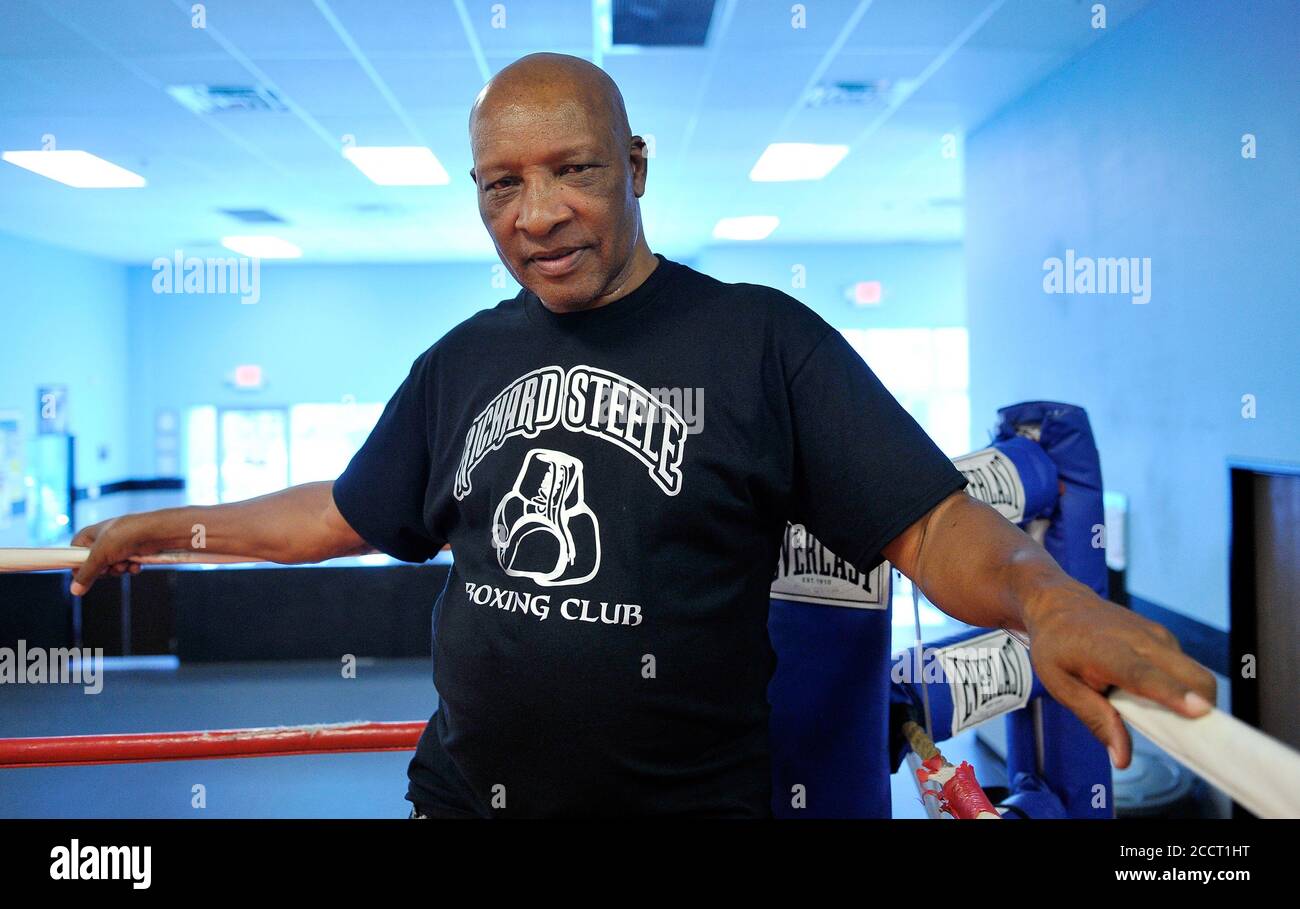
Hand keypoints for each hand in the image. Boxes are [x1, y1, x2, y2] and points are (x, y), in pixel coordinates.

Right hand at [69, 515, 158, 595]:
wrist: (156, 532)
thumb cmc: (126, 535)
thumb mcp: (100, 555)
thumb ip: (87, 573)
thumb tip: (75, 590)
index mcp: (89, 535)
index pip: (74, 554)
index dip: (79, 565)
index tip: (86, 572)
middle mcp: (102, 540)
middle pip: (94, 566)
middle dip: (104, 569)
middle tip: (110, 565)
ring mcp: (118, 547)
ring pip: (111, 569)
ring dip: (119, 569)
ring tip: (125, 561)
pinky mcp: (132, 552)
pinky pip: (126, 568)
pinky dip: (130, 568)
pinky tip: (136, 563)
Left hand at [1022, 582, 1216, 768]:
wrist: (1060, 603)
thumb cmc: (1057, 645)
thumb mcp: (1060, 685)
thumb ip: (1095, 718)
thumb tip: (1122, 758)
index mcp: (1107, 651)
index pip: (1145, 675)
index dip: (1172, 694)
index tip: (1199, 711)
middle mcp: (1139, 639)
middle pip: (1191, 675)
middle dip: (1202, 708)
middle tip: (1188, 736)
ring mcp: (1157, 634)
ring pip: (1195, 674)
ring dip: (1190, 699)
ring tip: (1156, 710)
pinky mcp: (1165, 636)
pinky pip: (1186, 668)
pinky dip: (1182, 686)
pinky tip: (1151, 690)